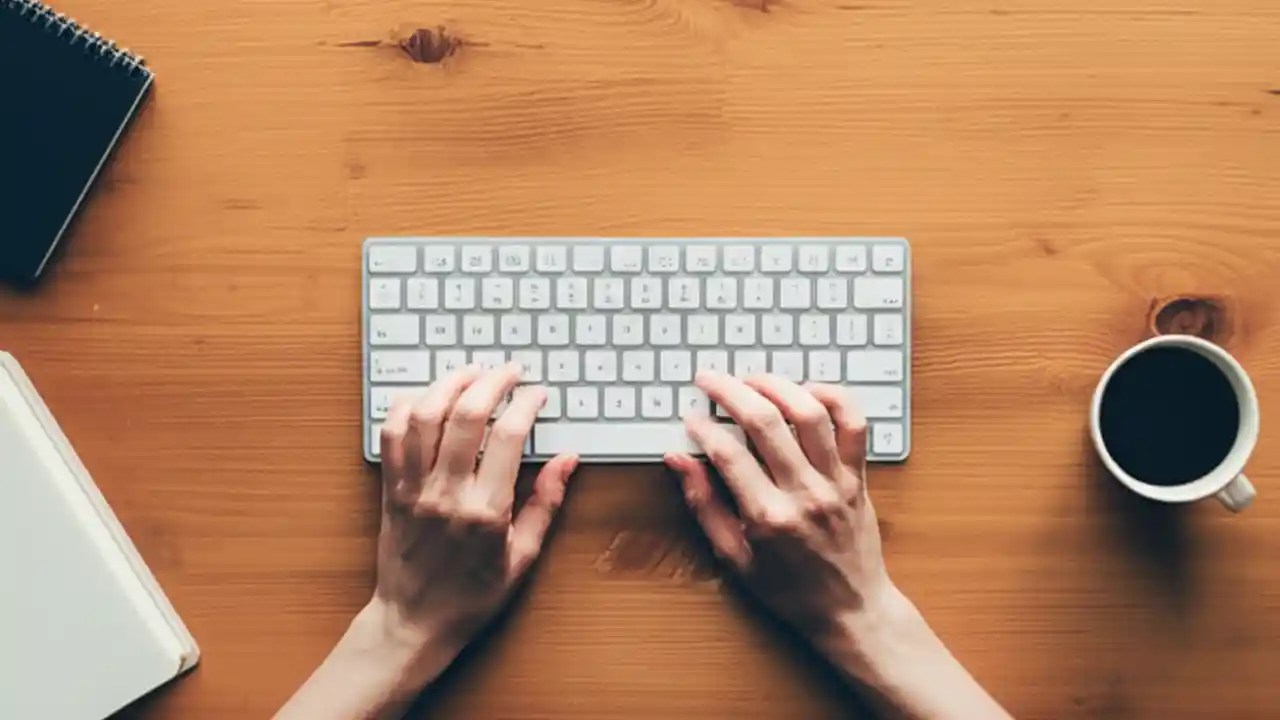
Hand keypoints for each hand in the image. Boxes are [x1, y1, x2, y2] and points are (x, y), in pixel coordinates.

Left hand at [373, 363, 578, 654]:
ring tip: (469, 373)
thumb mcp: (523, 556)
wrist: (415, 623)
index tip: (536, 393)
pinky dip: (404, 408)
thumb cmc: (473, 596)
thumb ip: (546, 503)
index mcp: (487, 511)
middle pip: (466, 415)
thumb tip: (567, 460)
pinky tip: (424, 398)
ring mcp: (413, 489)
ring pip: (424, 416)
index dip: (526, 404)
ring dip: (448, 384)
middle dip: (491, 381)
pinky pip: (390, 436)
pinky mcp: (390, 491)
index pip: (508, 436)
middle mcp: (447, 494)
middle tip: (508, 370)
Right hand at [668, 372, 1013, 719]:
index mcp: (767, 518)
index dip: (703, 428)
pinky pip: (854, 424)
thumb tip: (677, 460)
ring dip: (778, 386)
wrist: (850, 610)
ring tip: (754, 379)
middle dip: (730, 391)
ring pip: (810, 413)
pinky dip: (834, 397)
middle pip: (765, 422)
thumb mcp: (733, 557)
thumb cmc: (789, 589)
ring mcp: (836, 482)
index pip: (728, 454)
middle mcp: (804, 494)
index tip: (691, 417)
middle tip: (710, 378)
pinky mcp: (859, 476)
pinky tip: (808, 391)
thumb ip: (704, 504)